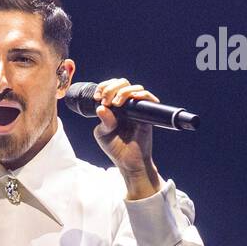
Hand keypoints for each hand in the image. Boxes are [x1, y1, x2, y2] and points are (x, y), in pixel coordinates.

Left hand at [91, 77, 160, 191]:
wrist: (128, 162)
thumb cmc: (115, 148)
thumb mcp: (103, 134)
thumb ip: (103, 120)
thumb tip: (101, 107)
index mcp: (113, 106)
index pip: (110, 87)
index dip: (104, 87)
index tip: (98, 97)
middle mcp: (126, 105)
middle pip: (122, 83)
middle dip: (112, 88)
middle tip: (107, 101)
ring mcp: (137, 109)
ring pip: (135, 88)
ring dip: (124, 91)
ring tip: (117, 103)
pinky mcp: (146, 115)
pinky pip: (148, 99)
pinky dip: (142, 95)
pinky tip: (134, 98)